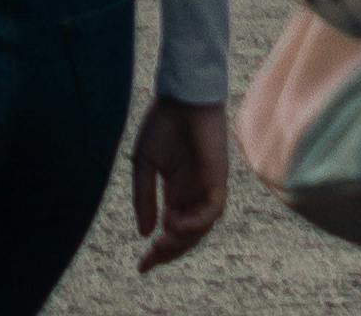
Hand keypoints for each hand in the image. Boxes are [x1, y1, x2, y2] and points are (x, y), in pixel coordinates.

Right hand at [130, 95, 227, 270]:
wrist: (182, 93)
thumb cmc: (163, 122)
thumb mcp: (144, 163)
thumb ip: (144, 197)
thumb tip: (144, 232)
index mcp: (177, 191)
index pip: (171, 230)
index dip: (158, 251)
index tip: (141, 267)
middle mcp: (194, 194)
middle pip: (187, 236)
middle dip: (169, 252)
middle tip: (150, 259)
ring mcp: (207, 187)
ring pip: (201, 228)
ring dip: (182, 240)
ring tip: (162, 240)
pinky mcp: (218, 177)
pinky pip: (213, 210)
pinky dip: (197, 222)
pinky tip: (175, 222)